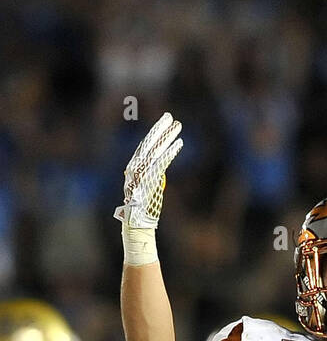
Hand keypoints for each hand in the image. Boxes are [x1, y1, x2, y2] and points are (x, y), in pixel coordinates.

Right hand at [114, 112, 182, 229]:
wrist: (137, 222)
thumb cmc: (143, 208)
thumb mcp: (146, 187)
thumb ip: (152, 174)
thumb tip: (159, 166)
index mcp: (133, 167)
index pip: (144, 146)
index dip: (155, 133)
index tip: (164, 124)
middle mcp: (135, 166)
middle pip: (149, 142)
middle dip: (161, 128)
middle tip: (171, 117)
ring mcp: (142, 172)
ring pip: (156, 148)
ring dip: (167, 136)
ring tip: (178, 126)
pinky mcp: (150, 179)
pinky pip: (162, 161)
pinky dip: (170, 152)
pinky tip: (179, 143)